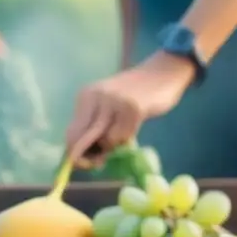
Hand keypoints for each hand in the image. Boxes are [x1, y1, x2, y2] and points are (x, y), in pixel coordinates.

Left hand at [65, 52, 194, 166]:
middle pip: (83, 138)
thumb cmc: (135, 93)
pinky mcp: (133, 108)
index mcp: (87, 95)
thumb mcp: (108, 106)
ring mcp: (115, 102)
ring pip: (105, 141)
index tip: (83, 164)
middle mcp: (97, 96)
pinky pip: (124, 136)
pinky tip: (134, 126)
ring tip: (124, 133)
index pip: (72, 132)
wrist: (164, 72)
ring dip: (114, 145)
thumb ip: (95, 126)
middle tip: (97, 164)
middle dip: (87, 157)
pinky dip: (128, 138)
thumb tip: (84, 157)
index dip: (74, 153)